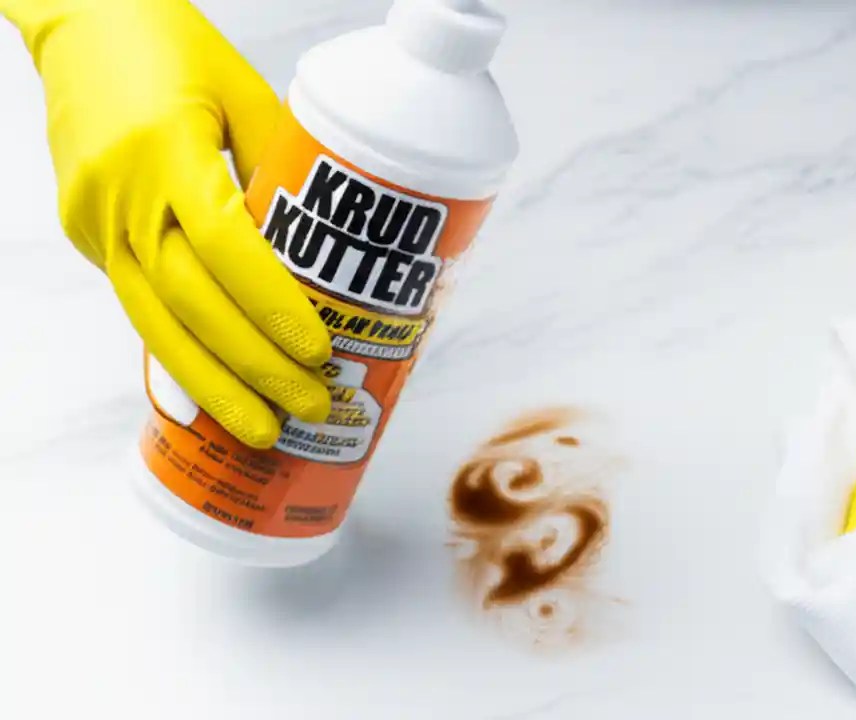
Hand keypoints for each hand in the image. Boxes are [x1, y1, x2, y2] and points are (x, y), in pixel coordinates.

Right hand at [4, 0, 330, 446]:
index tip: (318, 351)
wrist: (79, 22)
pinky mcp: (85, 232)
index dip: (273, 306)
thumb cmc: (174, 47)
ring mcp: (94, 218)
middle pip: (191, 301)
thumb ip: (285, 167)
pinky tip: (213, 392)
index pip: (226, 246)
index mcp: (166, 149)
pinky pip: (137, 304)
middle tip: (309, 409)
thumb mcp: (245, 93)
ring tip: (261, 430)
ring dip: (211, 384)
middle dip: (254, 367)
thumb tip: (340, 246)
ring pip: (154, 319)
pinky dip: (178, 353)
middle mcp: (121, 193)